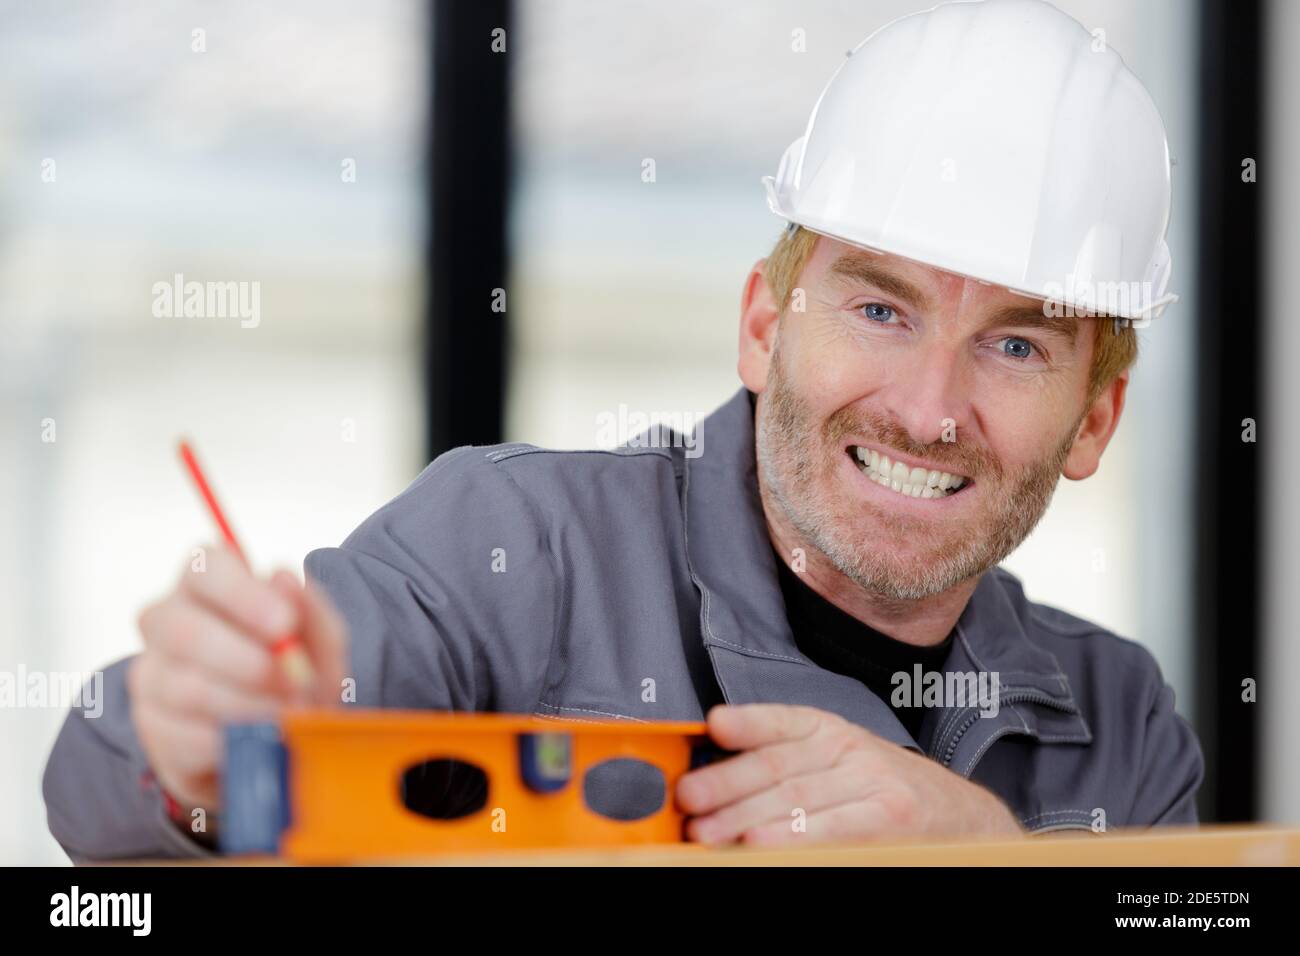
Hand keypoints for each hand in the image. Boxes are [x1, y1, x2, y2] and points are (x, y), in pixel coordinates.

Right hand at [128, 545, 347, 812]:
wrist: (277, 735)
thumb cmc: (294, 669)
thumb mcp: (319, 641)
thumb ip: (309, 609)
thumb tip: (283, 577)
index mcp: (205, 583)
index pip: (206, 569)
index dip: (243, 595)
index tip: (284, 624)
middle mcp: (165, 620)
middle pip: (183, 630)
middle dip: (245, 661)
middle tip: (293, 682)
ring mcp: (151, 674)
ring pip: (186, 689)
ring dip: (248, 706)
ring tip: (289, 714)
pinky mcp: (152, 727)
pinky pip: (184, 736)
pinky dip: (232, 741)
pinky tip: (260, 738)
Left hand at [676, 703, 1022, 845]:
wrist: (964, 816)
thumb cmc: (884, 791)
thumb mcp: (837, 762)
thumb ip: (786, 764)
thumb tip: (715, 780)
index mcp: (829, 730)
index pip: (782, 721)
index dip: (746, 722)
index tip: (713, 726)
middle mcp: (850, 748)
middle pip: (779, 765)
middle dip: (727, 784)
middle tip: (688, 801)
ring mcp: (873, 782)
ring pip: (799, 799)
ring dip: (746, 818)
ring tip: (709, 833)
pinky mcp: (891, 817)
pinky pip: (835, 829)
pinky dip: (795, 837)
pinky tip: (762, 844)